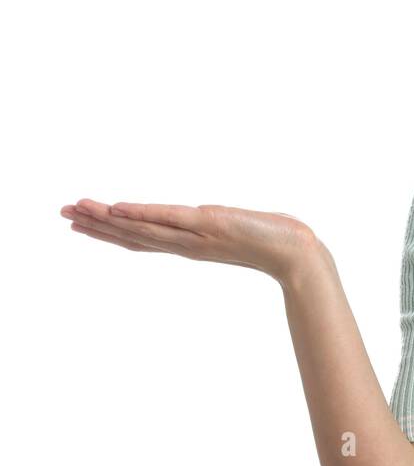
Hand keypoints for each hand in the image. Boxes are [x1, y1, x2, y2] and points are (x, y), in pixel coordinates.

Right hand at [59, 198, 324, 285]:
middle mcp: (188, 244)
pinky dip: (141, 214)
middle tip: (63, 214)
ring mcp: (196, 237)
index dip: (111, 231)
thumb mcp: (240, 228)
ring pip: (142, 228)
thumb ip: (219, 225)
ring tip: (76, 210)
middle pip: (133, 235)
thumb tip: (210, 218)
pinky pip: (168, 219)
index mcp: (192, 245)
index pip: (143, 238)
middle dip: (97, 225)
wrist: (298, 255)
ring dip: (107, 218)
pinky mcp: (209, 226)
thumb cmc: (276, 241)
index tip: (85, 221)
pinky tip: (117, 209)